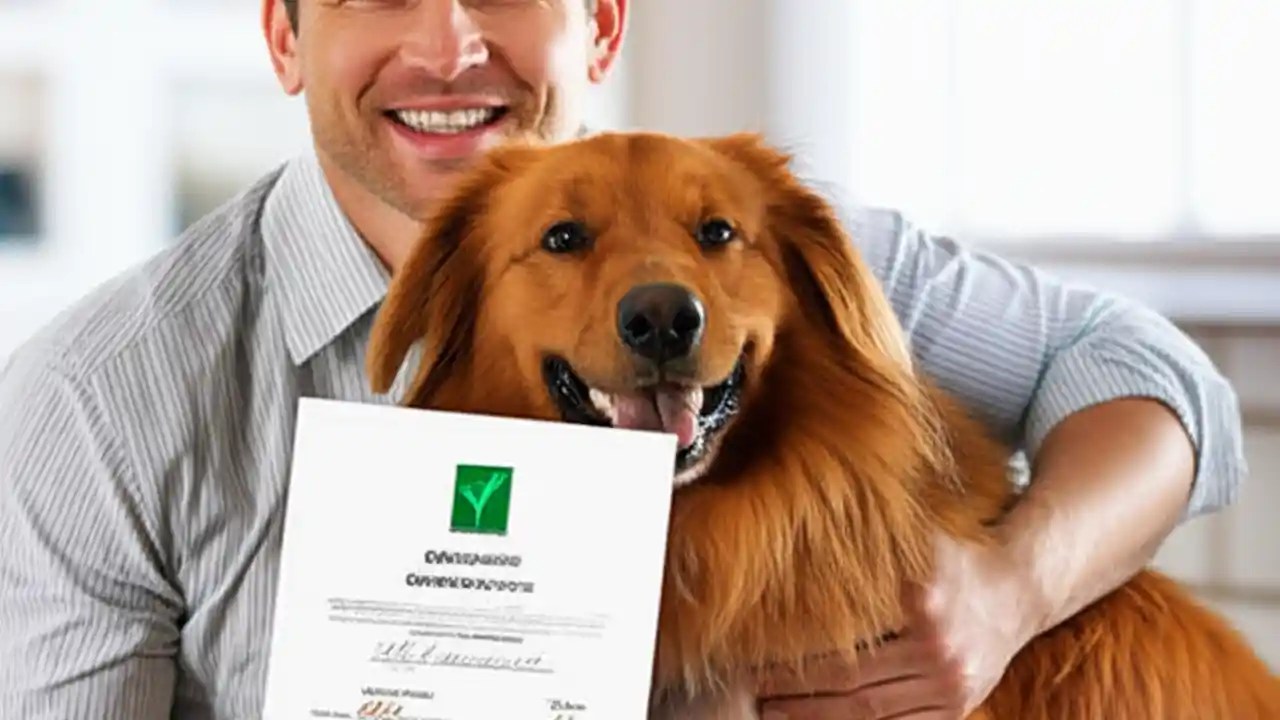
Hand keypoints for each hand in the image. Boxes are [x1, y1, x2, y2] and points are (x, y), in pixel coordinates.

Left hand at [753, 532, 1042, 718]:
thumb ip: (871, 542)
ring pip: (869, 710)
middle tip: (755, 686)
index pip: (847, 634)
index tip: (760, 652)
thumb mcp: (917, 541)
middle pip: (851, 678)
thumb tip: (805, 527)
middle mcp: (937, 648)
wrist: (1019, 590)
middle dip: (796, 688)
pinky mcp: (956, 707)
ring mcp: (949, 684)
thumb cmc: (955, 559)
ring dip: (816, 715)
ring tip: (774, 710)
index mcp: (921, 602)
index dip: (799, 649)